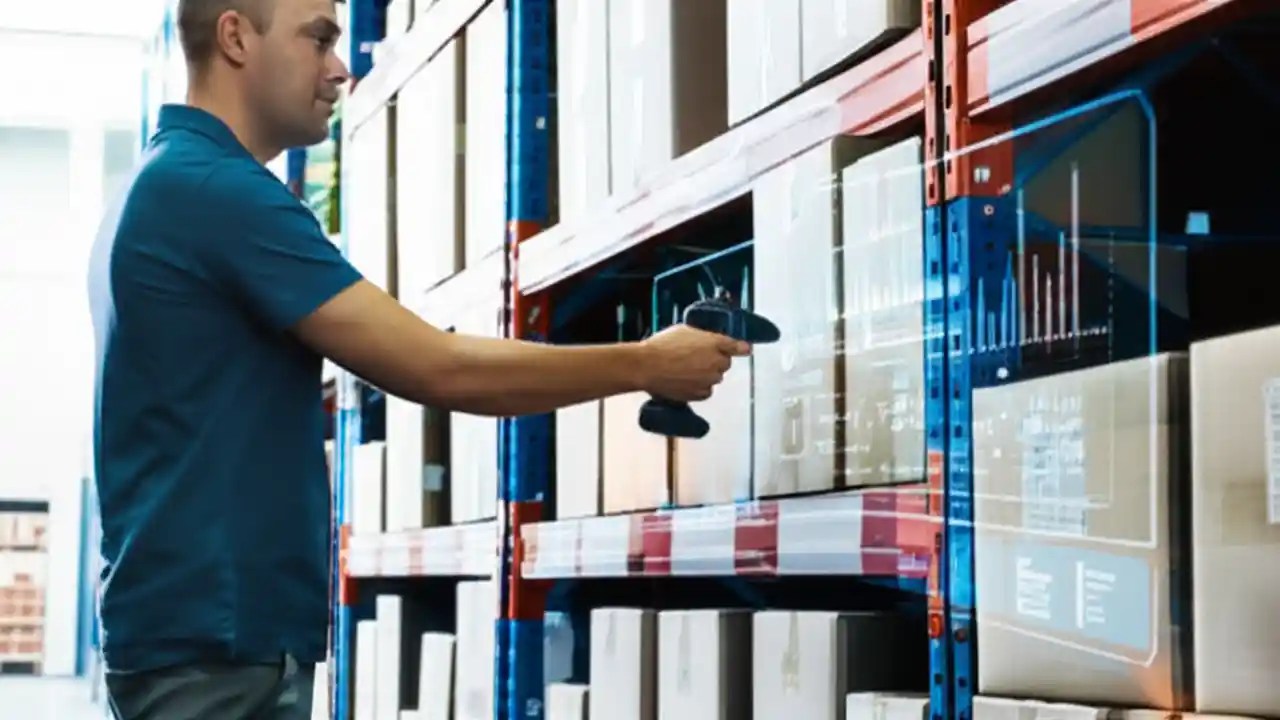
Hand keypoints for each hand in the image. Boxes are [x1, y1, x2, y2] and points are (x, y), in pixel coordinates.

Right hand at [636, 325, 750, 401]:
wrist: (646, 366)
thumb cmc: (661, 346)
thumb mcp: (684, 330)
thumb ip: (704, 336)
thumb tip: (711, 340)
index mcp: (714, 343)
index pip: (738, 347)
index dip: (741, 348)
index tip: (745, 349)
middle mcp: (716, 362)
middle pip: (725, 363)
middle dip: (715, 360)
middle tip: (697, 357)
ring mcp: (709, 379)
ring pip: (715, 378)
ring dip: (707, 374)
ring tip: (687, 370)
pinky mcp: (700, 394)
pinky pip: (706, 391)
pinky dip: (700, 387)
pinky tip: (685, 381)